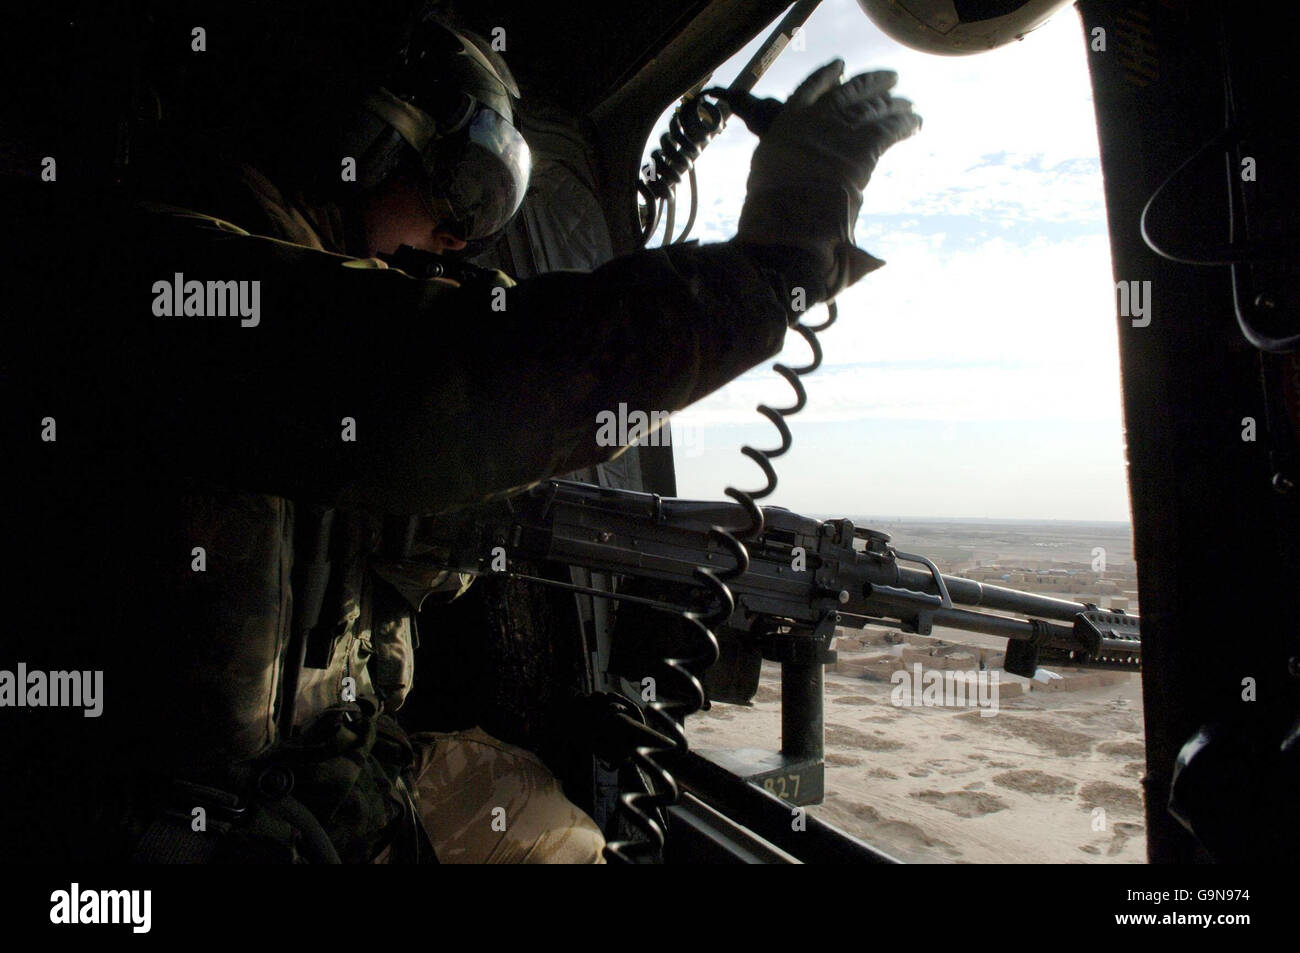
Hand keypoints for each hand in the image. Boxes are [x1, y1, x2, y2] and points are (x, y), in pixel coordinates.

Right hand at [716, 61, 921, 299]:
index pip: (808, 90)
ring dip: (893, 102)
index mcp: (784, 127)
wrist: (786, 228)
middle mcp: (812, 123)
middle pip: (847, 93)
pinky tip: (916, 122)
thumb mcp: (767, 184)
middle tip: (890, 80)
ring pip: (872, 107)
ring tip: (907, 102)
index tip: (840, 68)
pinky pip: (889, 128)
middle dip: (870, 84)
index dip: (826, 77)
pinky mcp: (862, 148)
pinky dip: (905, 123)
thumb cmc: (773, 219)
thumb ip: (789, 171)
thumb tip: (800, 186)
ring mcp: (838, 133)